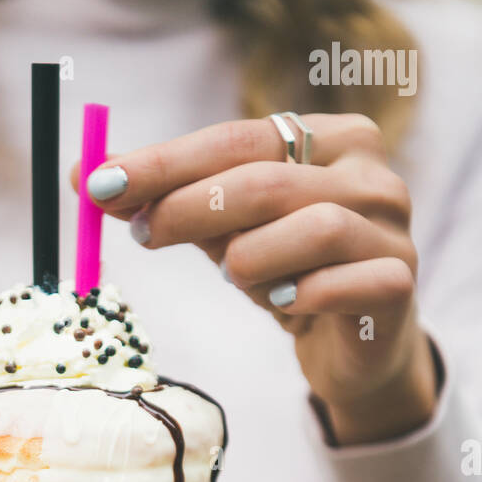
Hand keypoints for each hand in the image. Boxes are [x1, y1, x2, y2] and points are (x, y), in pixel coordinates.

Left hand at [80, 114, 438, 446]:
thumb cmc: (287, 271)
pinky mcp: (397, 283)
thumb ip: (168, 200)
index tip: (98, 184)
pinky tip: (284, 305)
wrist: (355, 344)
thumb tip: (85, 177)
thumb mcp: (225, 230)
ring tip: (241, 278)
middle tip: (142, 235)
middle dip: (189, 208)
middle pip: (265, 180)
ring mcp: (390, 227)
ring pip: (306, 230)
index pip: (236, 140)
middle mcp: (369, 173)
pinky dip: (296, 298)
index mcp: (330, 137)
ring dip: (251, 261)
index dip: (164, 162)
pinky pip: (334, 285)